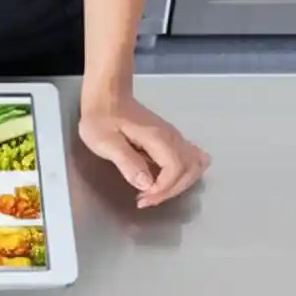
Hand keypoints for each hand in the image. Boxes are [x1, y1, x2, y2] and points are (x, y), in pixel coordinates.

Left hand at [79, 90, 209, 208]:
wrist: (106, 96)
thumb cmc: (101, 118)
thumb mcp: (105, 142)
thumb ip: (127, 162)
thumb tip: (146, 184)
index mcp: (157, 137)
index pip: (176, 169)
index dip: (163, 189)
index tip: (142, 198)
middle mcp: (172, 137)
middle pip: (190, 170)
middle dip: (171, 190)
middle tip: (146, 199)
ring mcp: (174, 138)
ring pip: (194, 165)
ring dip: (179, 184)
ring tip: (155, 192)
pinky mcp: (170, 140)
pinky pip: (189, 160)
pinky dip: (181, 175)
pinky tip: (162, 180)